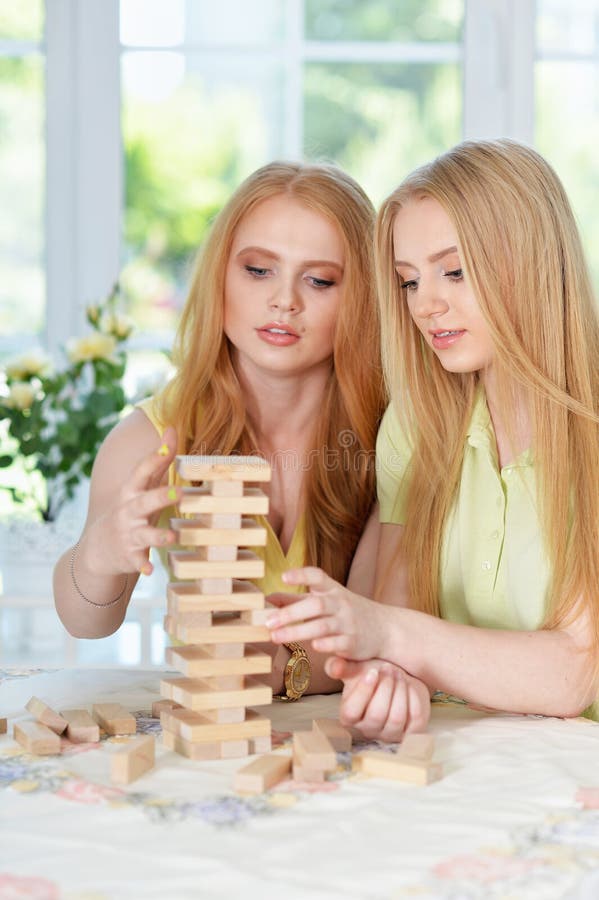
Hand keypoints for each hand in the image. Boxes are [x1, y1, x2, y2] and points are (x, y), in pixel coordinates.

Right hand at [79, 427, 180, 576]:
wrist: (97, 550)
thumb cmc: (129, 512)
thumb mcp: (140, 488)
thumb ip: (158, 462)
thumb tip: (173, 429)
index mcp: (131, 492)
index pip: (143, 471)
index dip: (157, 456)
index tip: (171, 441)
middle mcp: (128, 511)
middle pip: (144, 501)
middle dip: (161, 496)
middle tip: (179, 492)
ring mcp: (127, 534)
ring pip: (144, 534)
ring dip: (158, 534)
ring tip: (172, 535)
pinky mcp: (128, 556)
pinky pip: (136, 561)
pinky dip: (141, 566)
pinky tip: (149, 571)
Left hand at [266, 566, 386, 659]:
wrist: (384, 628)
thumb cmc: (346, 612)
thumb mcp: (325, 600)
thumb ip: (297, 599)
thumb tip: (268, 598)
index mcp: (332, 590)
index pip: (317, 576)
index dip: (301, 575)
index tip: (283, 576)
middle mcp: (340, 604)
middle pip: (315, 605)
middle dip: (290, 613)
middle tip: (268, 622)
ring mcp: (348, 623)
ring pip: (322, 626)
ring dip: (297, 632)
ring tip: (275, 637)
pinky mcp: (353, 643)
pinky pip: (338, 643)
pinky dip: (326, 645)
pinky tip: (313, 647)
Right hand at [326, 657, 429, 742]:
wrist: (398, 678)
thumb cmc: (374, 674)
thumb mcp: (355, 669)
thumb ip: (339, 666)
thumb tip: (333, 667)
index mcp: (349, 717)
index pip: (352, 712)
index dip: (363, 691)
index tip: (372, 672)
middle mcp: (368, 730)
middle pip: (377, 715)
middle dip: (385, 687)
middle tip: (389, 668)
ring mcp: (390, 734)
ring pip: (396, 717)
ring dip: (399, 691)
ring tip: (399, 674)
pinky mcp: (411, 732)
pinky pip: (415, 718)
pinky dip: (414, 697)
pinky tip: (409, 684)